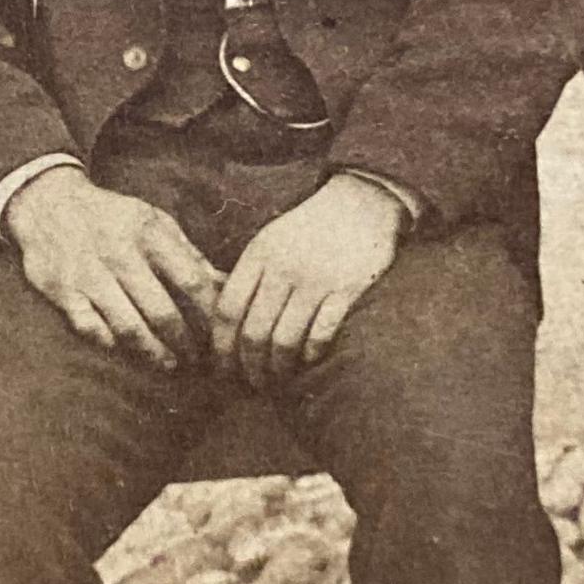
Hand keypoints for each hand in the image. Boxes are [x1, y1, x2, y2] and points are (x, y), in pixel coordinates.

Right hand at [9, 167, 224, 369]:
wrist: (48, 203)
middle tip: (197, 358)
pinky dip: (112, 343)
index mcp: (149, 234)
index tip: (220, 330)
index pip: (191, 280)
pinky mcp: (63, 292)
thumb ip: (188, 254)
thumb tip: (226, 285)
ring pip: (128, 327)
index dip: (210, 312)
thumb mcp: (153, 221)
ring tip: (169, 363)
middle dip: (184, 342)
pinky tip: (127, 350)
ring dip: (153, 352)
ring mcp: (89, 275)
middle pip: (162, 311)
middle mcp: (120, 255)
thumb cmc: (112, 217)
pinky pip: (91, 329)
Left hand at [213, 174, 405, 386]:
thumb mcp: (270, 240)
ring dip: (277, 368)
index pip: (228, 310)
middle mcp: (283, 268)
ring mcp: (316, 279)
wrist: (362, 201)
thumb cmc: (310, 228)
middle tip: (252, 382)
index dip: (221, 346)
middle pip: (253, 332)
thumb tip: (223, 323)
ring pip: (284, 340)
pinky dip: (311, 354)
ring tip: (277, 378)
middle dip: (249, 366)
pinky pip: (321, 334)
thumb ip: (249, 275)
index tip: (223, 366)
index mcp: (259, 254)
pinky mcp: (347, 289)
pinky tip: (308, 360)